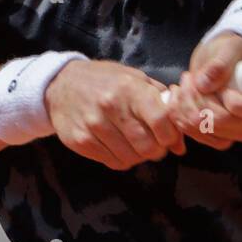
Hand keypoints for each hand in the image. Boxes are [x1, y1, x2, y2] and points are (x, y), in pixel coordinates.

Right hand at [44, 59, 185, 169]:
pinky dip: (122, 159)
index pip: (161, 120)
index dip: (171, 134)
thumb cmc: (105, 80)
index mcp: (129, 88)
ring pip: (132, 158)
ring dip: (140, 155)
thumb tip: (181, 143)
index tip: (170, 135)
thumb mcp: (135, 79)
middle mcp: (110, 106)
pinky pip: (113, 162)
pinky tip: (119, 145)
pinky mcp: (81, 141)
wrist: (61, 85)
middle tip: (155, 143)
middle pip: (148, 145)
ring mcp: (93, 125)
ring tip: (135, 143)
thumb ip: (162, 105)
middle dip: (158, 149)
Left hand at [164, 33, 241, 149]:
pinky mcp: (219, 134)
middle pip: (227, 126)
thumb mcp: (226, 49)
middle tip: (188, 78)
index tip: (220, 87)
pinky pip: (200, 137)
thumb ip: (220, 64)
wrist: (217, 59)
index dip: (235, 104)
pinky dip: (183, 120)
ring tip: (181, 87)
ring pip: (210, 133)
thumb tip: (205, 83)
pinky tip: (177, 101)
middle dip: (201, 103)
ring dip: (187, 111)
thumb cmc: (229, 52)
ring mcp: (236, 130)